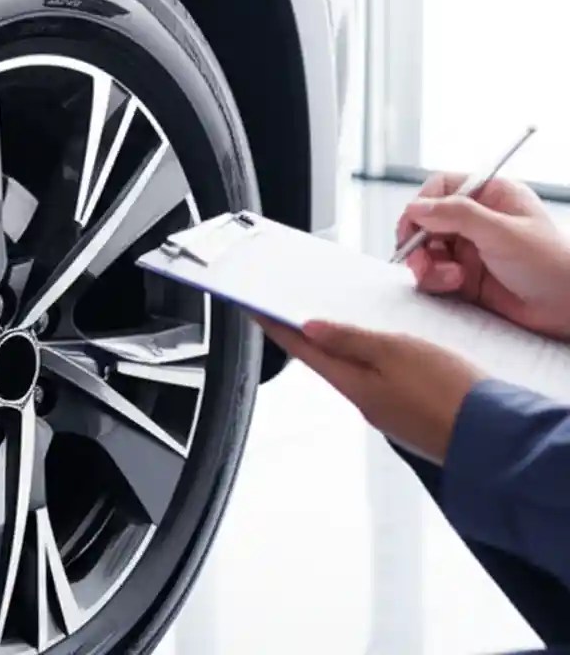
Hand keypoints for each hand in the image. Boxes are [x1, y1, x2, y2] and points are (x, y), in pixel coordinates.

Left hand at [258, 317, 481, 464]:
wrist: (494, 439)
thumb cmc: (449, 396)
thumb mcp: (397, 353)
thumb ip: (352, 340)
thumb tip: (309, 328)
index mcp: (354, 384)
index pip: (301, 349)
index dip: (275, 326)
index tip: (253, 308)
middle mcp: (364, 400)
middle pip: (323, 360)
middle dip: (303, 336)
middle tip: (285, 311)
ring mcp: (387, 409)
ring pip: (351, 371)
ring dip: (336, 347)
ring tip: (328, 324)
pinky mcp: (410, 412)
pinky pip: (378, 380)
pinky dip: (368, 361)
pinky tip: (380, 352)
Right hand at [398, 174, 569, 338]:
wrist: (565, 308)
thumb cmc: (548, 264)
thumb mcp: (502, 233)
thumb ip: (457, 215)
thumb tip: (415, 207)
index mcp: (491, 196)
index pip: (441, 187)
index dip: (422, 205)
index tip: (412, 227)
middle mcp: (477, 219)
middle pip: (426, 221)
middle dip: (419, 242)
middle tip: (419, 260)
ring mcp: (469, 248)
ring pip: (425, 250)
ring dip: (428, 265)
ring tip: (449, 277)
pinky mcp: (463, 275)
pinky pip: (432, 273)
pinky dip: (435, 280)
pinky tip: (457, 285)